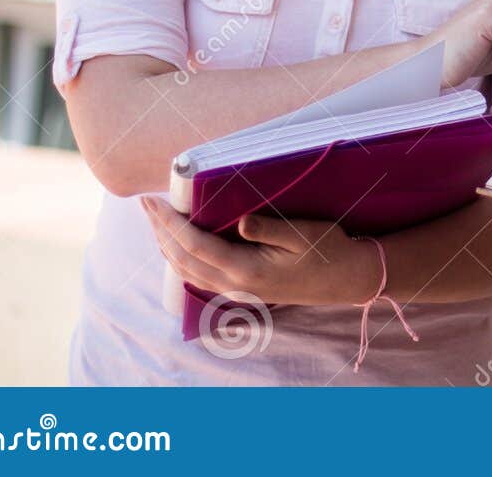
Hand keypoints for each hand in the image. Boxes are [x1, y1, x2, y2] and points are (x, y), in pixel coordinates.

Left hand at [142, 197, 380, 305]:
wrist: (346, 280)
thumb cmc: (329, 251)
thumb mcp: (304, 233)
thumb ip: (269, 229)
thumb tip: (239, 222)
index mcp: (247, 269)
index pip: (194, 246)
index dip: (170, 224)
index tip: (153, 201)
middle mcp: (236, 284)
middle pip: (182, 260)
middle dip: (159, 232)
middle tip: (145, 204)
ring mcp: (237, 291)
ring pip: (186, 272)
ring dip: (166, 246)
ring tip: (155, 221)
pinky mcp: (242, 290)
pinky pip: (199, 276)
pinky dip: (181, 258)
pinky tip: (178, 245)